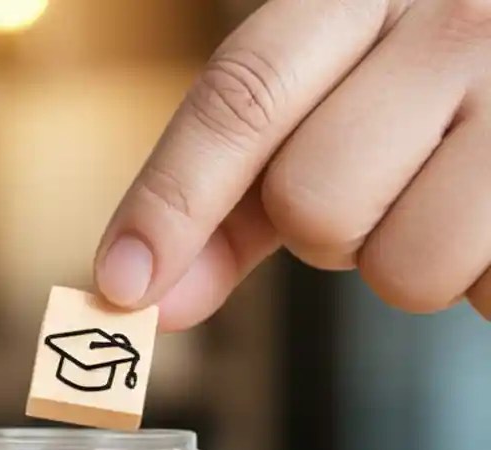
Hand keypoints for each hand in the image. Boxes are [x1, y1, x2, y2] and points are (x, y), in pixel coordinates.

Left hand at [92, 0, 490, 328]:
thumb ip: (232, 198)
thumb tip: (146, 294)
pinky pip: (486, 290)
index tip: (121, 286)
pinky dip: (485, 282)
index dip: (172, 200)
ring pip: (403, 266)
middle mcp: (455, 17)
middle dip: (331, 232)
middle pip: (312, 200)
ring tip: (463, 197)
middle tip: (392, 187)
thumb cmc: (439, 94)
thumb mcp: (333, 105)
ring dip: (415, 264)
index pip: (241, 96)